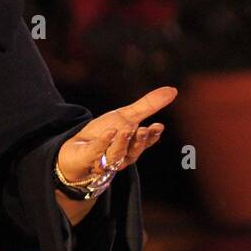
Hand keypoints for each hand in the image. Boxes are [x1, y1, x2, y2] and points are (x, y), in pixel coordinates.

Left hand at [56, 85, 177, 185]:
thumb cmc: (105, 133)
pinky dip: (103, 143)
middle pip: (133, 151)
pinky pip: (96, 152)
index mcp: (132, 146)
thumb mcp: (126, 116)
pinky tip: (109, 132)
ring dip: (122, 142)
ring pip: (116, 154)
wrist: (76, 148)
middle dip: (139, 141)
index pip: (145, 142)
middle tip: (144, 130)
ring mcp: (104, 160)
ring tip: (126, 129)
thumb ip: (148, 106)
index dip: (152, 136)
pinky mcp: (87, 159)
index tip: (158, 126)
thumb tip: (173, 90)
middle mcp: (121, 156)